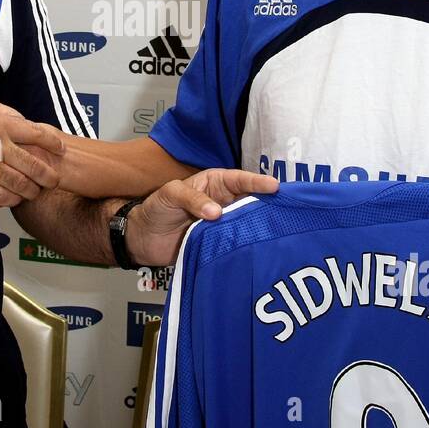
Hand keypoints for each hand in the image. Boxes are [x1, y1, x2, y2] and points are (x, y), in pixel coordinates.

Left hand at [127, 168, 279, 266]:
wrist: (142, 239)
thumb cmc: (156, 208)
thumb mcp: (170, 194)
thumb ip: (192, 199)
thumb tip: (217, 212)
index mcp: (214, 184)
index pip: (239, 180)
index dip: (257, 182)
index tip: (274, 186)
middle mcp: (223, 202)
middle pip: (250, 201)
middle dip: (267, 203)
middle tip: (286, 208)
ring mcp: (223, 224)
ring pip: (246, 223)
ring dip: (258, 225)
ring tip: (279, 228)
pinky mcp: (219, 244)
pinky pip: (236, 242)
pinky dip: (246, 244)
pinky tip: (259, 248)